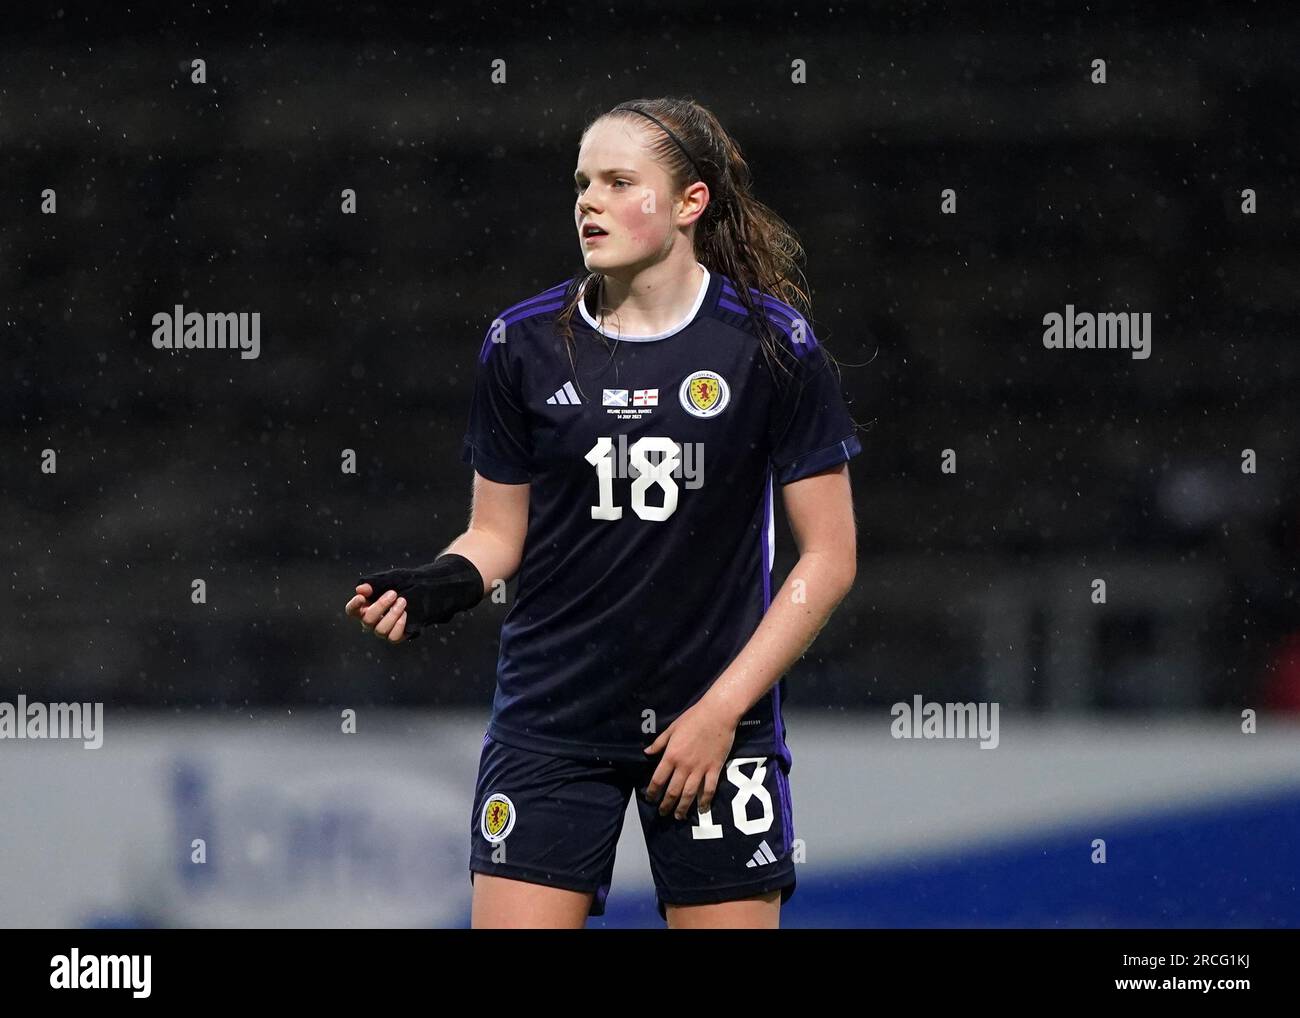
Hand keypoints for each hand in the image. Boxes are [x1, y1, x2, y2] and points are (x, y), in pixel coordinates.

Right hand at [345, 583, 409, 642]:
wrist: (410, 597)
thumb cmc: (392, 593)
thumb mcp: (382, 585)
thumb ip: (370, 585)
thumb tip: (361, 589)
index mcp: (362, 609)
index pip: (351, 610)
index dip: (354, 605)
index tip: (361, 597)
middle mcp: (369, 622)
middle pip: (368, 620)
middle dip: (381, 605)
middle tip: (393, 593)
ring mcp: (381, 631)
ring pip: (381, 630)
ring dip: (393, 614)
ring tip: (402, 601)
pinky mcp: (393, 637)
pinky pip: (393, 637)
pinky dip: (400, 625)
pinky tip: (405, 613)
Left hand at [642, 698, 738, 819]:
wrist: (717, 714)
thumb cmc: (693, 718)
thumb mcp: (671, 728)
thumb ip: (659, 743)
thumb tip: (646, 752)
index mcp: (671, 755)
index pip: (658, 779)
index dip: (652, 792)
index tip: (650, 799)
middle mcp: (684, 766)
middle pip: (673, 791)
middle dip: (666, 804)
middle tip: (663, 813)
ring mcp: (700, 769)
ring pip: (689, 794)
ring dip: (683, 807)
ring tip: (678, 816)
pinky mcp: (715, 769)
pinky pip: (709, 789)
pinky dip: (705, 801)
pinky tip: (701, 809)